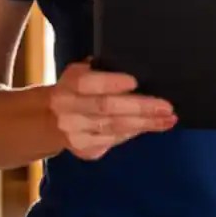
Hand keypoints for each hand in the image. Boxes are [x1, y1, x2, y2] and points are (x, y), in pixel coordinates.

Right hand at [48, 61, 177, 160]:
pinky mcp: (84, 150)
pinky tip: (150, 127)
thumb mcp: (80, 73)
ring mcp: (75, 133)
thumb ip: (101, 70)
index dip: (111, 83)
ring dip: (145, 124)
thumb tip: (136, 66)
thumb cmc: (75, 90)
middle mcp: (68, 110)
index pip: (88, 84)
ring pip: (114, 128)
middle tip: (166, 107)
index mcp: (68, 85)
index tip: (135, 81)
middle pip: (107, 109)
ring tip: (167, 119)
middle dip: (140, 108)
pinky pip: (114, 140)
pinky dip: (134, 132)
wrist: (48, 120)